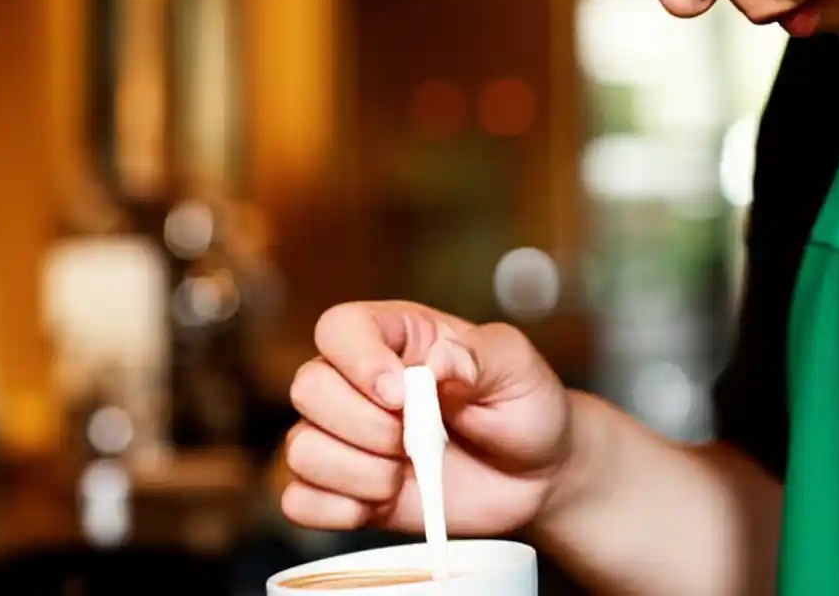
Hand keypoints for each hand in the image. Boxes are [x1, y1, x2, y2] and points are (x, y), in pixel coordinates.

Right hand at [281, 301, 571, 534]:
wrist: (538, 474)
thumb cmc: (525, 407)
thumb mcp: (519, 368)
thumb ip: (483, 356)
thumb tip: (443, 361)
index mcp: (396, 336)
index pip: (338, 328)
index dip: (358, 362)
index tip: (401, 394)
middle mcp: (359, 382)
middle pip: (308, 388)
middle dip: (363, 425)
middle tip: (416, 441)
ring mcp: (349, 438)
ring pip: (300, 448)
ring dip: (356, 472)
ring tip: (407, 472)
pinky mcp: (346, 489)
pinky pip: (301, 501)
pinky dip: (336, 509)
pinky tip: (383, 500)